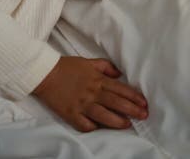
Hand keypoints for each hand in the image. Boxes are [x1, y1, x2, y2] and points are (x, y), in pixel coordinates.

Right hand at [32, 56, 147, 131]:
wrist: (44, 73)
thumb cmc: (67, 67)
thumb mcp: (88, 62)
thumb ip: (105, 67)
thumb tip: (119, 74)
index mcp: (97, 80)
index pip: (121, 89)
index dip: (135, 97)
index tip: (144, 103)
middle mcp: (92, 93)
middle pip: (117, 103)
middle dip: (133, 110)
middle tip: (144, 115)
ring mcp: (82, 105)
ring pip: (104, 116)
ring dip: (118, 121)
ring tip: (127, 124)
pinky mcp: (71, 114)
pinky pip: (85, 125)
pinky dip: (94, 127)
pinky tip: (100, 128)